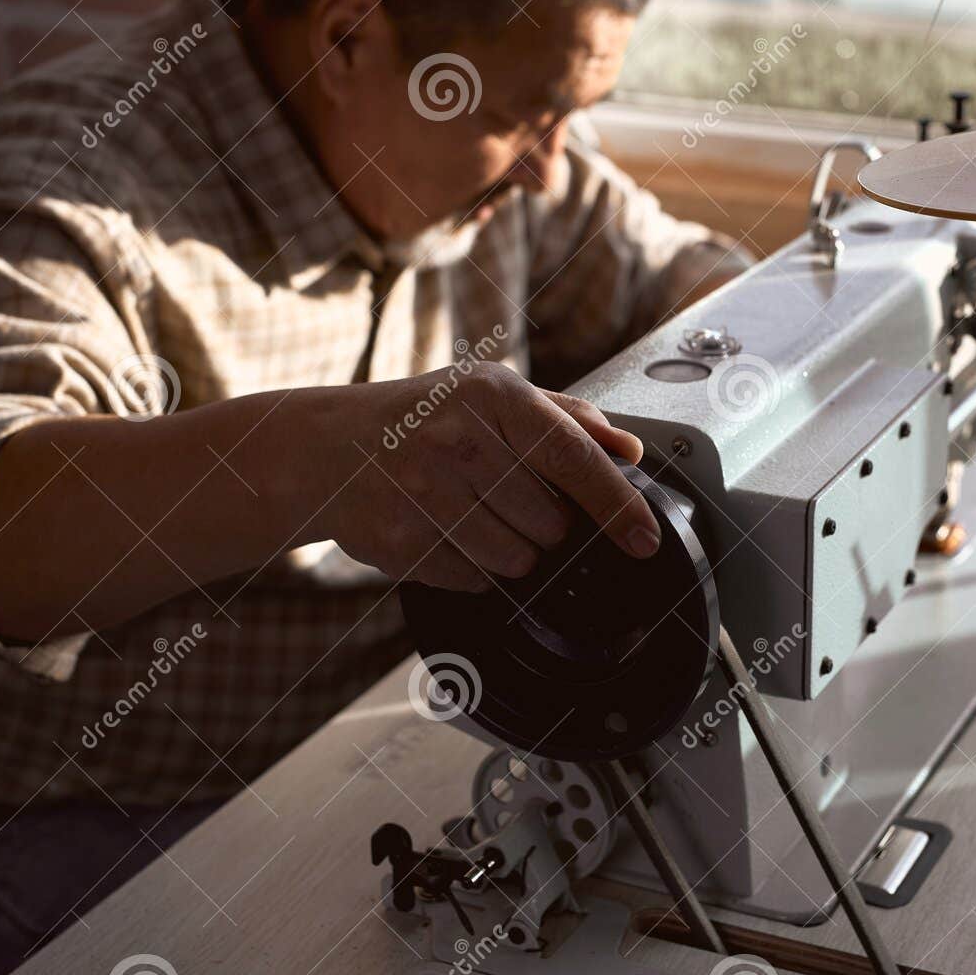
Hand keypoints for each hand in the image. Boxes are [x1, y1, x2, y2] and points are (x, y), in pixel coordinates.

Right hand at [314, 364, 661, 591]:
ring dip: (512, 551)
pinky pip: (476, 581)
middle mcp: (457, 439)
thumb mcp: (491, 393)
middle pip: (550, 523)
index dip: (617, 504)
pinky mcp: (402, 543)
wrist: (330, 449)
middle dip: (545, 525)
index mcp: (491, 395)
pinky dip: (474, 567)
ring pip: (517, 560)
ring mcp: (425, 493)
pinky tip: (447, 532)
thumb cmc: (424, 418)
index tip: (646, 539)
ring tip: (474, 514)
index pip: (573, 455)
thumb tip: (629, 451)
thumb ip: (566, 418)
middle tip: (506, 498)